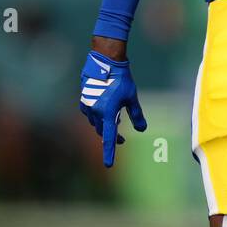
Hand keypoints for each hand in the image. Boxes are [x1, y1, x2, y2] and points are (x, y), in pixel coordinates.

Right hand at [79, 49, 146, 166]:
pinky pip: (89, 113)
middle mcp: (95, 112)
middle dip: (111, 136)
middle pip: (102, 132)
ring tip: (115, 121)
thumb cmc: (121, 79)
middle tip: (122, 138)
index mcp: (108, 114)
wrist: (105, 61)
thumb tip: (142, 129)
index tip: (108, 165)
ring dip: (104, 126)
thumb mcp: (132, 98)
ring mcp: (87, 105)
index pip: (109, 138)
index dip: (109, 153)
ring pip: (95, 123)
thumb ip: (136, 115)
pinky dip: (96, 116)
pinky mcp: (83, 98)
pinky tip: (102, 112)